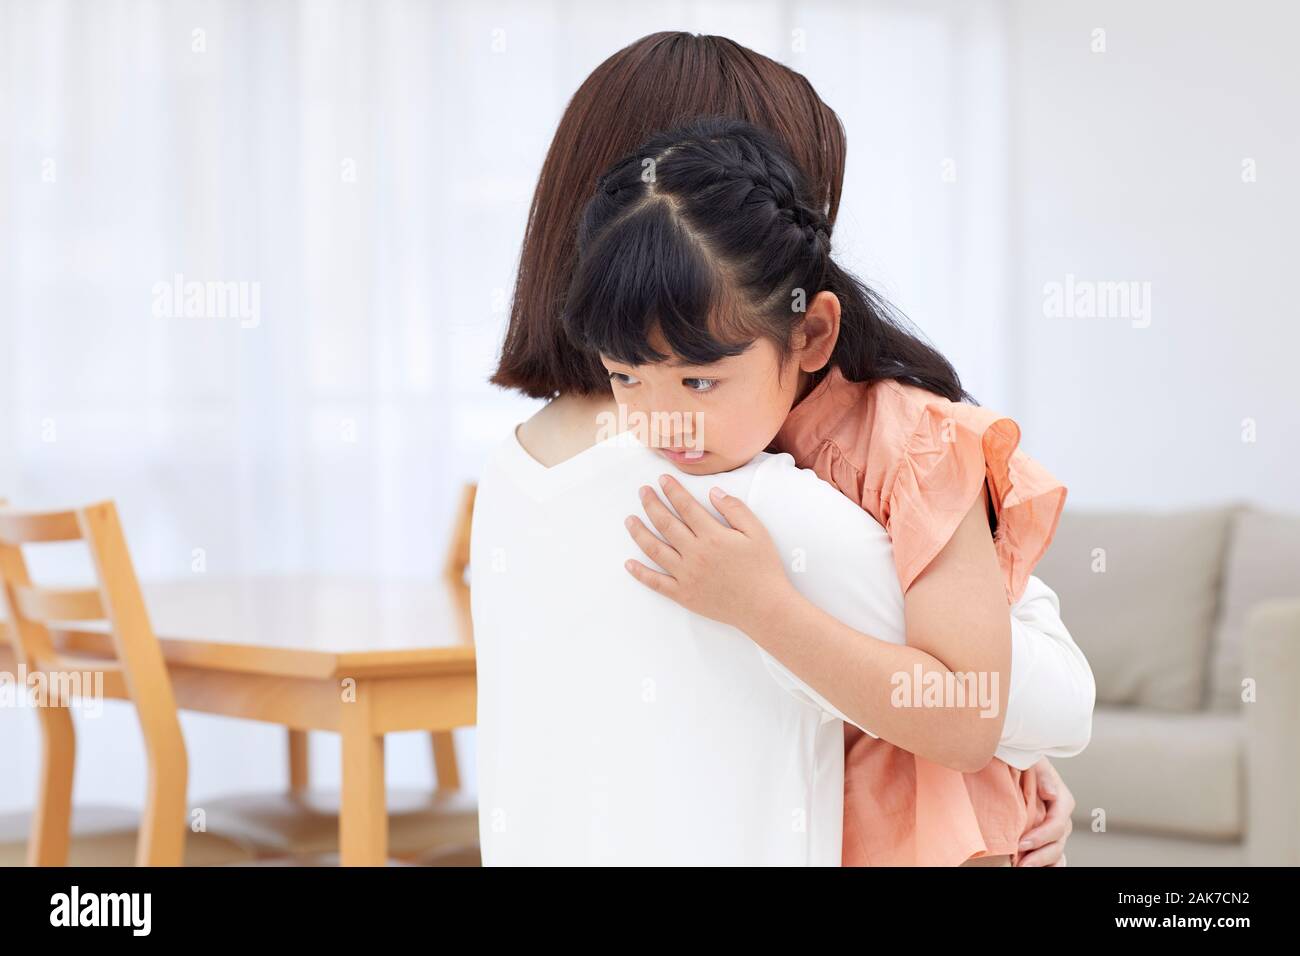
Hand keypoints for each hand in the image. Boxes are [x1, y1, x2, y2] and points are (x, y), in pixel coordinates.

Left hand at [623, 474, 790, 631]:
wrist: (764, 607)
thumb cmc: (764, 568)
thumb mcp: (757, 532)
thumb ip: (735, 509)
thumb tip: (714, 492)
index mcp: (713, 536)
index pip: (686, 507)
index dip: (672, 491)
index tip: (662, 480)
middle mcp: (695, 554)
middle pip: (666, 524)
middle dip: (652, 504)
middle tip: (643, 492)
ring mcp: (686, 575)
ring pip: (655, 550)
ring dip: (639, 533)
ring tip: (630, 520)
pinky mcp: (683, 595)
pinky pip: (656, 582)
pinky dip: (640, 573)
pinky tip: (628, 563)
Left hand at [1016, 757, 1073, 865]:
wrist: (1018, 764)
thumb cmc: (1025, 760)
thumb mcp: (1033, 759)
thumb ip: (1043, 773)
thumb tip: (1052, 793)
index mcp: (1062, 800)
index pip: (1056, 825)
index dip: (1040, 837)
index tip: (1020, 843)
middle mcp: (1061, 818)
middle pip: (1057, 843)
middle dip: (1039, 856)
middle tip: (1020, 864)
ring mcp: (1056, 830)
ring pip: (1056, 853)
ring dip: (1041, 863)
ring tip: (1022, 867)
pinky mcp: (1047, 837)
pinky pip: (1054, 857)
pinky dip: (1047, 865)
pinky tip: (1035, 869)